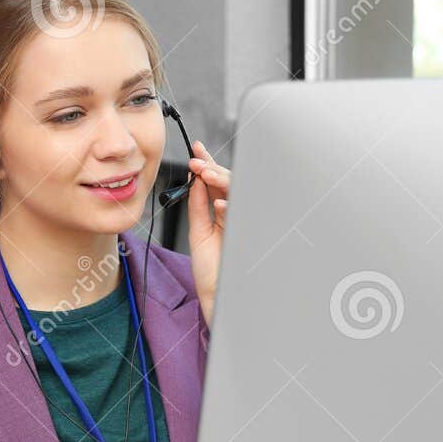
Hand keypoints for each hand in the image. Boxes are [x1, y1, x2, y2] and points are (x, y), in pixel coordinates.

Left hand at [186, 139, 229, 327]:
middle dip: (213, 169)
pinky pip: (242, 213)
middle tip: (197, 163)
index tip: (196, 149)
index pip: (214, 182)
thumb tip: (194, 179)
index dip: (207, 164)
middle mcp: (233, 213)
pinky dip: (230, 207)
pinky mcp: (248, 232)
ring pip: (237, 192)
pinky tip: (219, 204)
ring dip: (221, 181)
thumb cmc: (210, 268)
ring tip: (205, 175)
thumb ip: (197, 205)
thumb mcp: (198, 231)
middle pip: (228, 182)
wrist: (219, 293)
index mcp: (221, 212)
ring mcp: (242, 221)